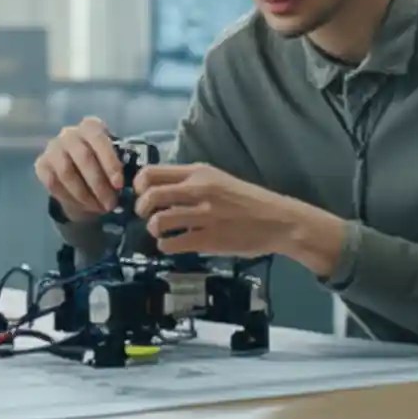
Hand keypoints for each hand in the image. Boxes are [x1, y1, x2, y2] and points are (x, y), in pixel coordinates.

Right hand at [34, 116, 123, 222]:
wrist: (80, 176)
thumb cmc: (103, 166)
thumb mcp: (115, 162)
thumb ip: (121, 168)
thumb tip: (130, 184)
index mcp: (91, 127)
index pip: (99, 139)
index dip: (109, 162)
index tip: (119, 184)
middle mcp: (69, 133)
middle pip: (83, 157)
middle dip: (99, 184)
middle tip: (110, 204)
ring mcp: (53, 148)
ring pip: (67, 172)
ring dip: (85, 194)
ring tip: (98, 208)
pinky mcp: (41, 164)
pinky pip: (53, 183)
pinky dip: (70, 198)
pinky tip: (83, 206)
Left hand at [133, 163, 347, 275]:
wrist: (278, 220)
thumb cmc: (248, 200)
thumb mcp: (219, 180)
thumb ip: (191, 182)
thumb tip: (160, 189)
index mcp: (199, 173)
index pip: (152, 172)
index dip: (139, 185)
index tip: (141, 193)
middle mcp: (199, 190)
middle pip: (150, 196)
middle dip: (140, 208)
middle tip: (146, 216)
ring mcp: (204, 216)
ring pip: (158, 221)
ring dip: (153, 229)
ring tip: (160, 232)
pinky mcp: (209, 239)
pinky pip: (172, 243)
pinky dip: (165, 246)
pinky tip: (171, 245)